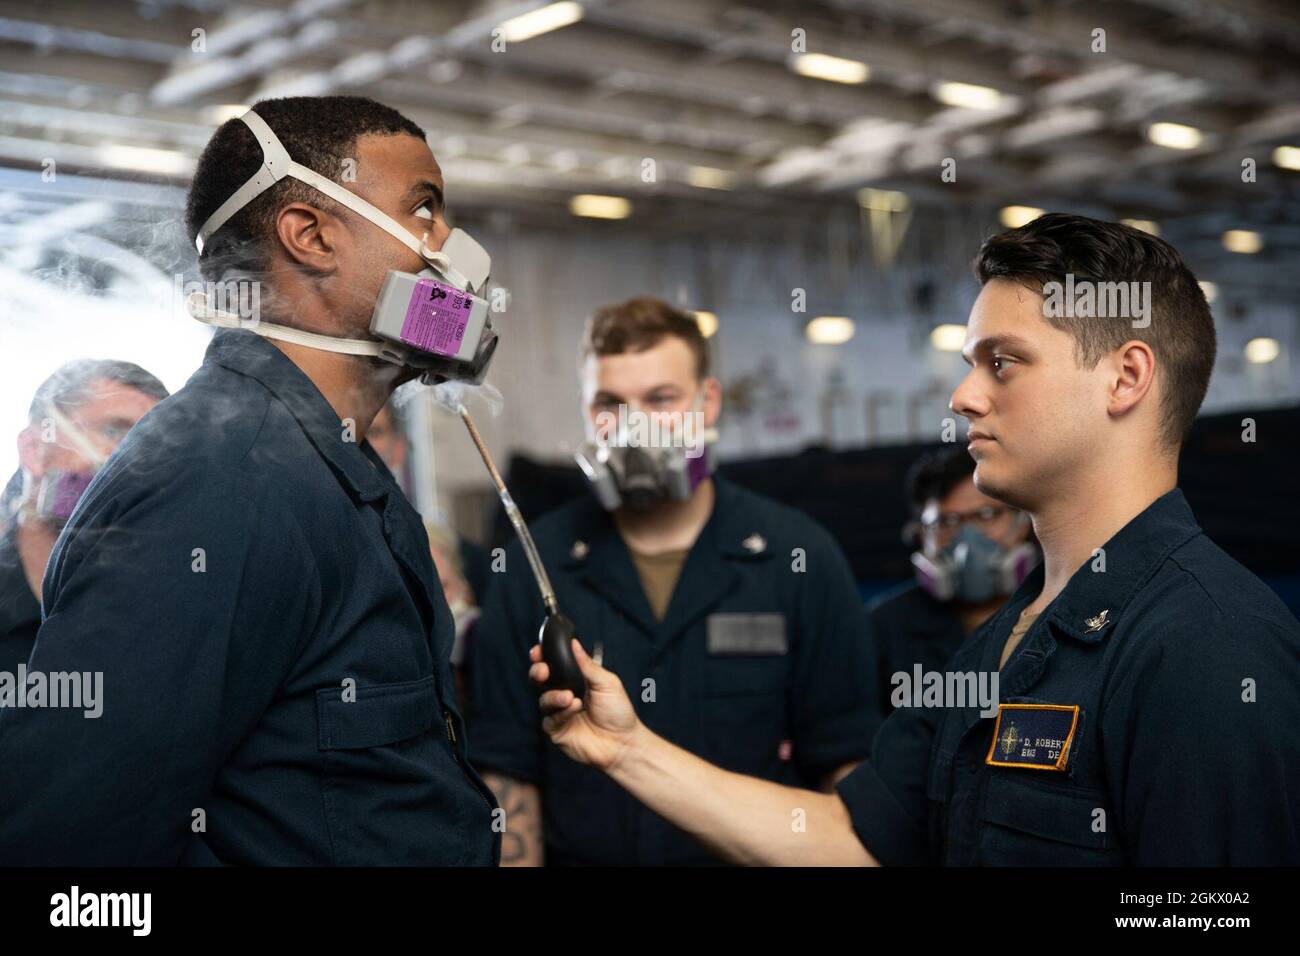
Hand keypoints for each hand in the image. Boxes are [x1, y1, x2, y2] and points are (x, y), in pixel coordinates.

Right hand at [529, 640, 640, 770]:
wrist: (623, 741)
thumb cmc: (617, 711)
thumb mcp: (606, 682)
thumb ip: (587, 664)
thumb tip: (573, 643)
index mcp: (574, 679)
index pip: (553, 664)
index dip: (543, 656)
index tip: (538, 650)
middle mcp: (563, 694)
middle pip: (540, 679)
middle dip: (538, 671)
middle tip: (543, 670)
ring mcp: (558, 713)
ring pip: (543, 699)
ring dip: (554, 695)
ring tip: (570, 697)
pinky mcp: (556, 731)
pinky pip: (550, 719)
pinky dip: (561, 713)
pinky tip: (575, 709)